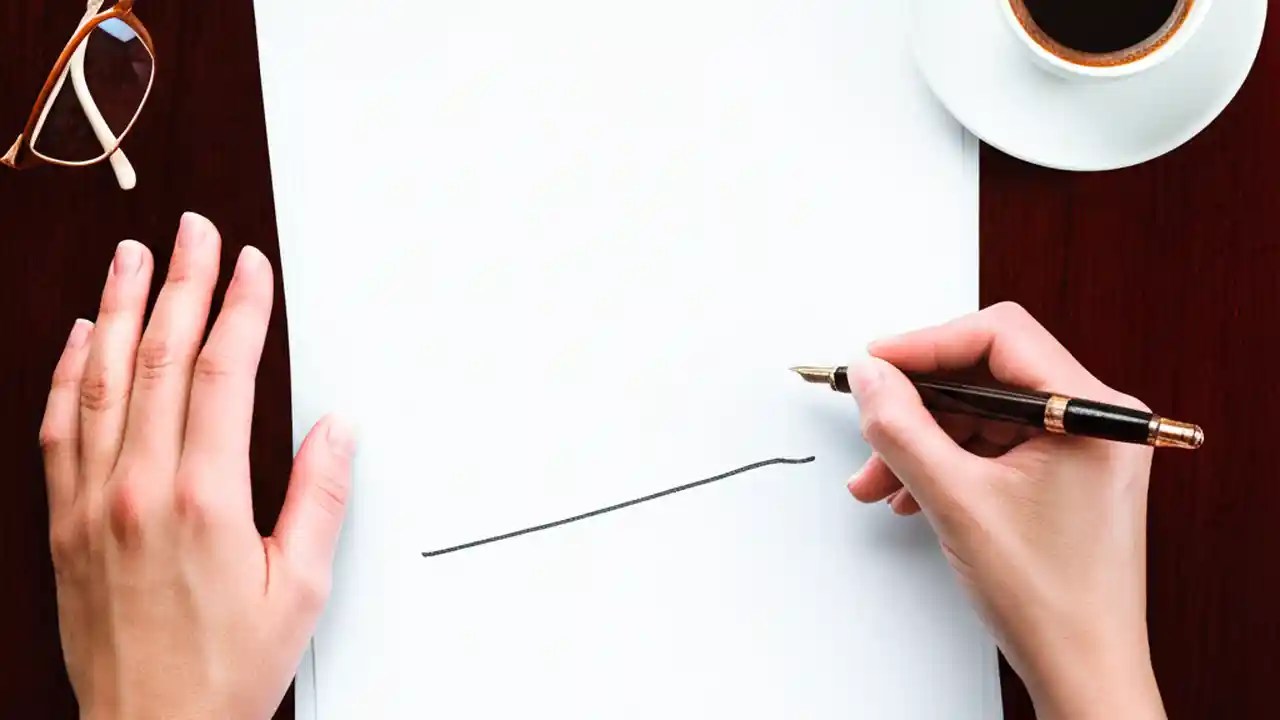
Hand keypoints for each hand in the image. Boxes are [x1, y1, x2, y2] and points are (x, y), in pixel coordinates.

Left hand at [40, 213, 353, 719]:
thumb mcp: (300, 589)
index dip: (240, 309)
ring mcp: (93, 503)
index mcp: (204, 502)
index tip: (251, 268)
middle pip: (161, 360)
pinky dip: (67, 374)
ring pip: (101, 381)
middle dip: (181, 285)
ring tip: (132, 257)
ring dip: (119, 310)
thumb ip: (319, 499)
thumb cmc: (227, 669)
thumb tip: (336, 430)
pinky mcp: (66, 523)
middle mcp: (139, 491)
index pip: (224, 375)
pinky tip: (82, 336)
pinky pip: (59, 430)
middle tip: (194, 232)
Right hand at [846, 303, 1163, 719]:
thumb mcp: (956, 499)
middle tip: (872, 426)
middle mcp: (1096, 420)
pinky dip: (949, 462)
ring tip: (881, 481)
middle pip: (988, 374)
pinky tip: (912, 493)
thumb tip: (871, 375)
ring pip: (984, 414)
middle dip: (920, 406)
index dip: (928, 344)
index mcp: (1091, 411)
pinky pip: (995, 445)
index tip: (878, 363)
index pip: (1001, 335)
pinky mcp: (1066, 474)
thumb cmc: (1050, 599)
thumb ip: (903, 427)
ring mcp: (1083, 449)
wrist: (1083, 671)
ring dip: (925, 441)